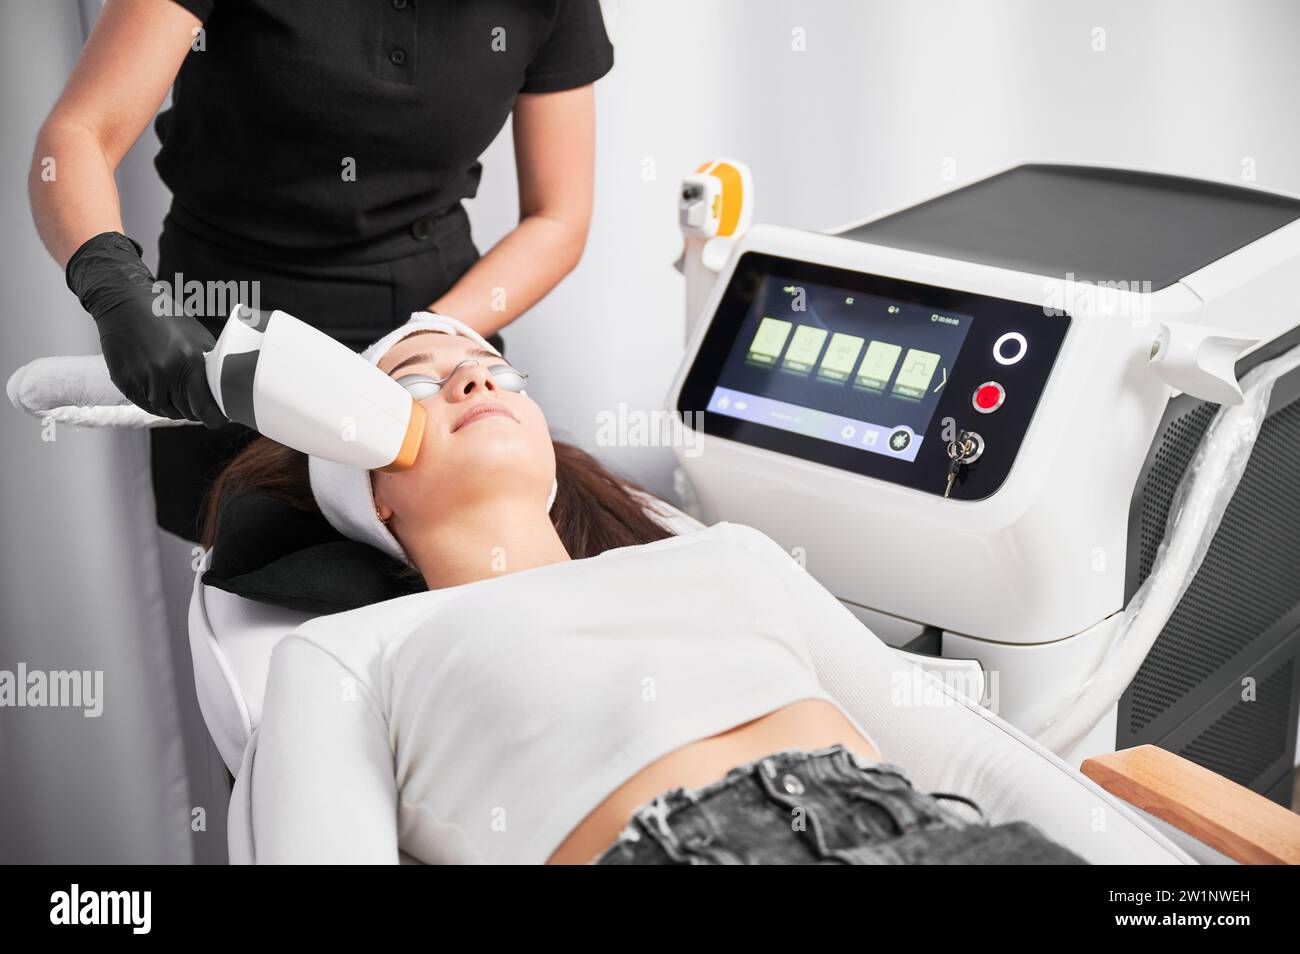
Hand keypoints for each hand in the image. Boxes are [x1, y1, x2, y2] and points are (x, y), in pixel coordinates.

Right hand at [96, 297, 226, 426]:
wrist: (124, 302)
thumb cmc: (165, 317)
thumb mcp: (197, 336)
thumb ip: (210, 365)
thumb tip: (226, 391)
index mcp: (190, 360)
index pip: (206, 407)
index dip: (216, 418)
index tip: (221, 418)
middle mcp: (165, 371)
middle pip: (187, 412)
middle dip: (196, 411)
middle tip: (200, 403)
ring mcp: (143, 378)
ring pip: (166, 411)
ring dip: (174, 406)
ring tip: (176, 388)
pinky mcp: (125, 382)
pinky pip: (146, 404)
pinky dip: (155, 401)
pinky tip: (158, 385)